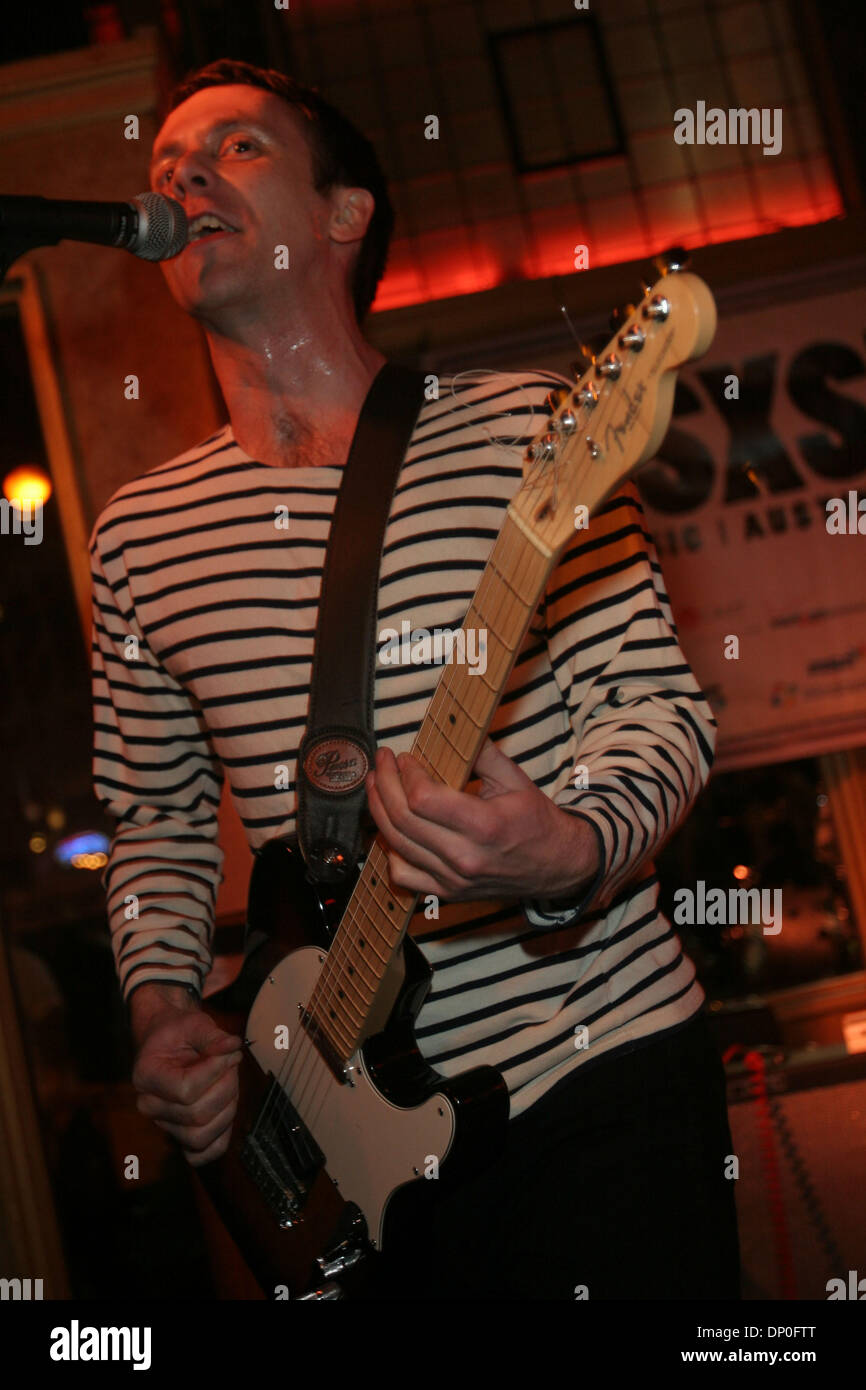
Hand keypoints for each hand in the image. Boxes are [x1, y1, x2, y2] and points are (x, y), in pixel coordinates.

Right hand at [130, 987, 242, 1166]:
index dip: (216, 1071)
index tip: (229, 1052)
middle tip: (232, 1063)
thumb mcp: (193, 1023)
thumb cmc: (178, 1033)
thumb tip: (233, 1046)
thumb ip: (212, 1035)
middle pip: (197, 1115)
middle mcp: (149, 1105)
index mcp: (146, 1076)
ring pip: (200, 1137)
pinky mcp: (179, 1135)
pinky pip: (200, 1155)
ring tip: (229, 1083)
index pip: (185, 1090)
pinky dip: (219, 1138)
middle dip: (226, 1087)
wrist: (168, 1041)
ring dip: (227, 1110)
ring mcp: (163, 1124)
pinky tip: (225, 1110)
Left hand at [365, 739, 598, 902]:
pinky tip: (390, 829)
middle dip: (384, 784)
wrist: (558, 867)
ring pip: (397, 845)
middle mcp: (465, 858)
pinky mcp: (448, 893)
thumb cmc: (537, 821)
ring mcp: (454, 880)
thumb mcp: (516, 780)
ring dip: (378, 811)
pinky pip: (403, 876)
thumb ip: (482, 753)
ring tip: (376, 785)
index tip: (405, 757)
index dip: (406, 775)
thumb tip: (452, 727)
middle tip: (381, 762)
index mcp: (484, 826)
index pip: (423, 800)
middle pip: (403, 820)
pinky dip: (389, 851)